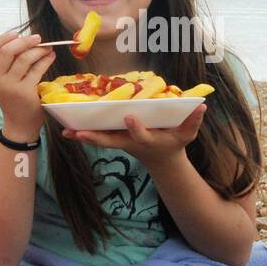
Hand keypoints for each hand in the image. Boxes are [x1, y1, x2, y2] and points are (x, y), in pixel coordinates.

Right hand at [0, 31, 56, 140]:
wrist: (19, 124)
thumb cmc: (13, 98)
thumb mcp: (5, 81)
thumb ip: (9, 63)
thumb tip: (26, 40)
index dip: (2, 38)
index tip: (17, 33)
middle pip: (7, 51)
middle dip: (24, 41)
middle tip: (38, 38)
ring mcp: (9, 86)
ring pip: (24, 59)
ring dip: (39, 50)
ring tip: (47, 48)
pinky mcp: (24, 92)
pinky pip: (37, 70)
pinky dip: (46, 60)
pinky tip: (51, 57)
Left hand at [63, 104, 207, 165]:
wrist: (161, 158)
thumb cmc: (174, 143)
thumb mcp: (186, 135)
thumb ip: (193, 122)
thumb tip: (201, 107)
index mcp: (146, 140)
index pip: (140, 134)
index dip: (136, 127)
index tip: (130, 117)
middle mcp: (128, 142)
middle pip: (110, 141)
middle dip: (95, 138)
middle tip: (79, 134)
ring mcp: (119, 142)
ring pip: (98, 139)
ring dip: (82, 136)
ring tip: (65, 132)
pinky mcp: (113, 139)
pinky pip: (95, 136)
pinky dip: (82, 133)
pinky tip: (66, 128)